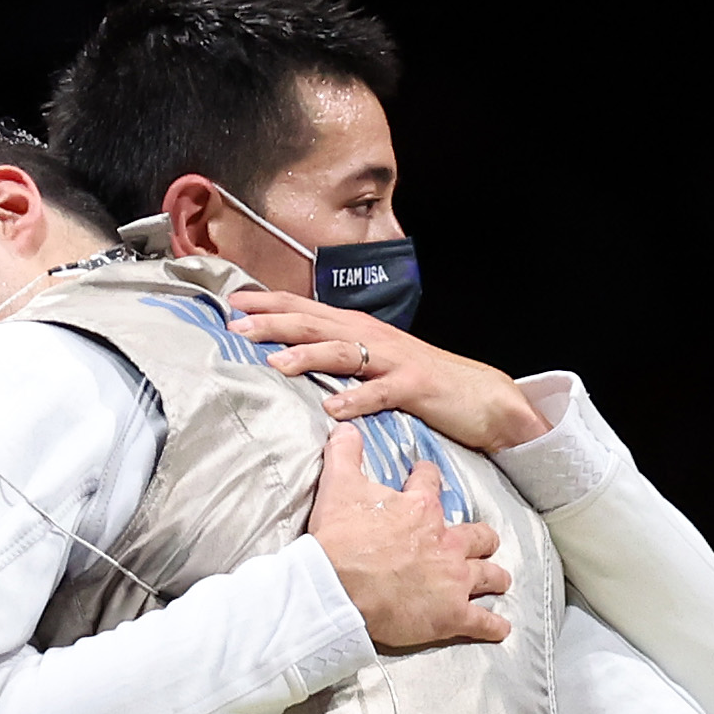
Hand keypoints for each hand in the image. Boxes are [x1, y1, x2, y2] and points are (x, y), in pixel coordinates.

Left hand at [230, 294, 551, 452]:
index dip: (269, 304)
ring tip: (275, 363)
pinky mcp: (415, 386)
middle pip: (316, 323)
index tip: (231, 304)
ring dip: (307, 355)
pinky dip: (356, 400)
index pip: (307, 309)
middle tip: (236, 326)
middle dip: (274, 322)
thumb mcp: (376, 363)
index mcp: (361, 330)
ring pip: (344, 351)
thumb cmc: (425, 381)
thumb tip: (298, 357)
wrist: (482, 394)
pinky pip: (381, 393)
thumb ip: (341, 358)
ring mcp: (394, 360)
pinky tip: (333, 409)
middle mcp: (373, 337)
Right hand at [309, 421, 512, 651]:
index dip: (427, 478)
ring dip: (493, 577)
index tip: (426, 479)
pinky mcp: (452, 615)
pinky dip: (492, 627)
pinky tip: (500, 629)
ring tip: (496, 580)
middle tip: (478, 542)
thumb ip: (345, 453)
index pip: (432, 483)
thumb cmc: (339, 539)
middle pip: (478, 535)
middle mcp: (447, 542)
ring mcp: (454, 580)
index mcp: (422, 509)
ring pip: (488, 575)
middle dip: (480, 538)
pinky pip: (482, 622)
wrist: (335, 588)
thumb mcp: (338, 486)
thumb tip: (345, 426)